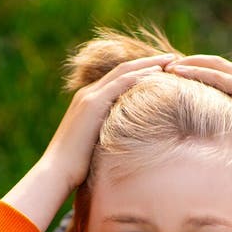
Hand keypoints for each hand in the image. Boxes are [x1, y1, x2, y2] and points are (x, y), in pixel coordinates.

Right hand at [3, 54, 174, 231]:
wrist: (57, 172)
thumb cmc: (76, 169)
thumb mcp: (97, 148)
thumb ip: (110, 139)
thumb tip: (126, 149)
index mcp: (89, 102)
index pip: (120, 80)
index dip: (142, 73)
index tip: (164, 72)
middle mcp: (89, 94)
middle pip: (124, 70)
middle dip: (150, 62)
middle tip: (174, 58)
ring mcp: (90, 97)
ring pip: (125, 71)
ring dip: (150, 64)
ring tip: (172, 61)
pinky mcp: (92, 104)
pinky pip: (120, 83)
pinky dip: (140, 76)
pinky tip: (159, 74)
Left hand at [165, 55, 231, 189]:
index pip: (226, 74)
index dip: (204, 72)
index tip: (183, 75)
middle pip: (217, 64)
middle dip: (193, 63)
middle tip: (169, 65)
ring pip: (214, 65)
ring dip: (189, 64)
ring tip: (166, 66)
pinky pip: (216, 76)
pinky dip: (195, 72)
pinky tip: (177, 73)